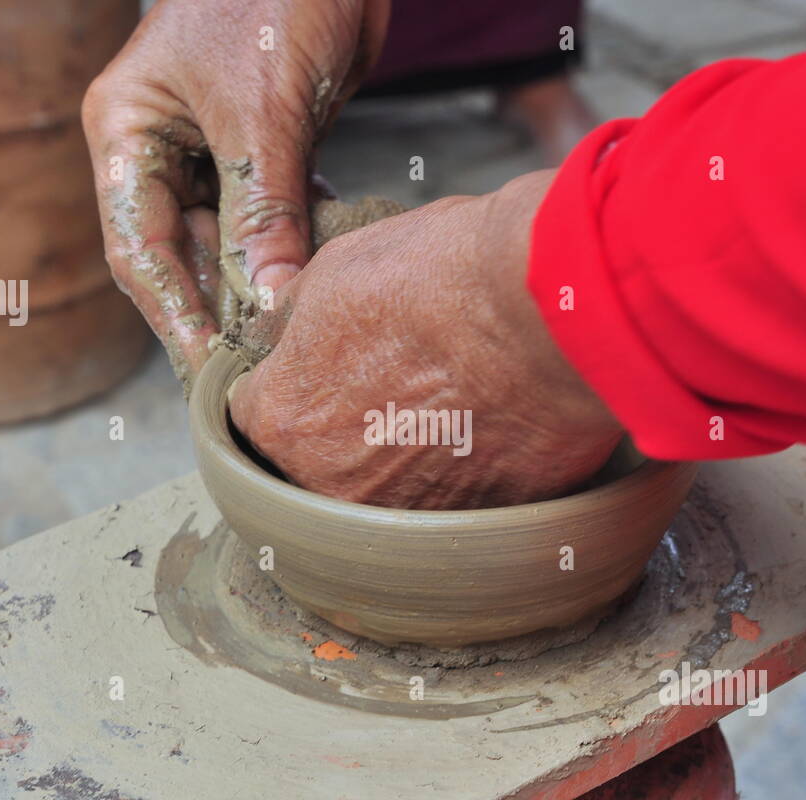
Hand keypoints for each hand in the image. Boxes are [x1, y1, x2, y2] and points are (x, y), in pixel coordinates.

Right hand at [81, 0, 390, 385]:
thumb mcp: (263, 111)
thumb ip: (264, 207)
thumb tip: (269, 300)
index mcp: (128, 134)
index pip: (141, 251)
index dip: (177, 318)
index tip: (212, 374)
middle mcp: (162, 147)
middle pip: (185, 255)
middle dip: (224, 309)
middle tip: (263, 369)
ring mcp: (214, 146)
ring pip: (233, 239)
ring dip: (266, 281)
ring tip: (297, 333)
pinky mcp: (266, 144)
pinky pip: (274, 213)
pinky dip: (297, 242)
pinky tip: (322, 273)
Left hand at [229, 170, 624, 508]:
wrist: (546, 314)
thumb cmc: (445, 280)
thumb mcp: (339, 268)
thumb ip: (295, 314)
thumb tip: (283, 323)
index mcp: (285, 422)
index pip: (259, 418)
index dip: (294, 386)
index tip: (324, 370)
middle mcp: (333, 487)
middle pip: (320, 468)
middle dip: (348, 432)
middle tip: (394, 386)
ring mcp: (406, 517)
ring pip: (390, 494)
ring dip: (407, 461)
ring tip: (449, 405)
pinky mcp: (475, 525)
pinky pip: (458, 506)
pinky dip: (468, 478)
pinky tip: (491, 428)